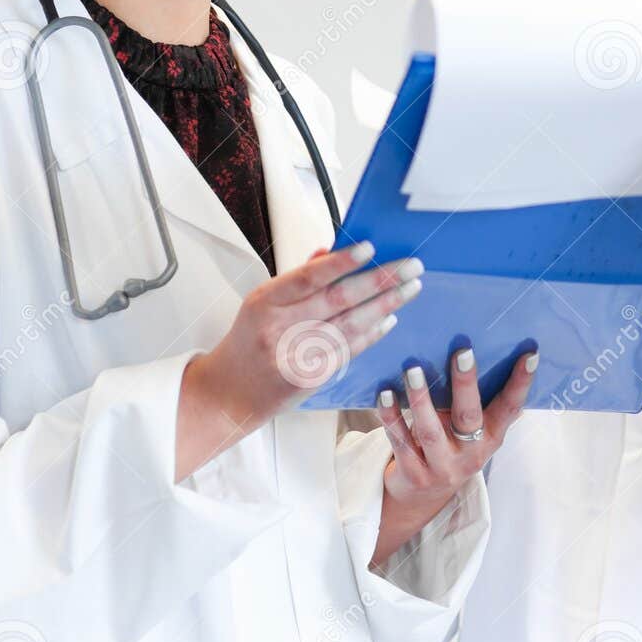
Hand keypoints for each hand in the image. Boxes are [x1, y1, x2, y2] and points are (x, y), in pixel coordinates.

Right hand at [177, 241, 421, 479]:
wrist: (230, 393)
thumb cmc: (249, 341)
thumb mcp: (262, 304)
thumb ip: (297, 279)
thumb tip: (330, 251)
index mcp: (265, 302)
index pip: (309, 277)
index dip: (342, 262)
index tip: (371, 247)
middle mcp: (279, 329)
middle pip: (339, 299)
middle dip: (381, 280)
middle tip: (411, 266)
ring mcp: (296, 356)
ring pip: (351, 324)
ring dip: (386, 305)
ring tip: (411, 288)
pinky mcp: (312, 378)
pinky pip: (350, 350)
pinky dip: (373, 333)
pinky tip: (391, 319)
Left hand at [369, 344, 536, 568]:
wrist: (421, 499)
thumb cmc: (450, 449)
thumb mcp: (474, 434)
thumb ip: (485, 405)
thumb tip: (500, 357)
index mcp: (490, 437)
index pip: (509, 408)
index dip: (521, 383)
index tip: (530, 355)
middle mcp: (470, 454)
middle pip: (469, 416)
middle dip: (466, 383)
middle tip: (463, 352)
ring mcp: (442, 467)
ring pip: (430, 430)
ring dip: (422, 399)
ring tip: (413, 370)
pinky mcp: (414, 474)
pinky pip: (400, 442)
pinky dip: (391, 417)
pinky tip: (384, 394)